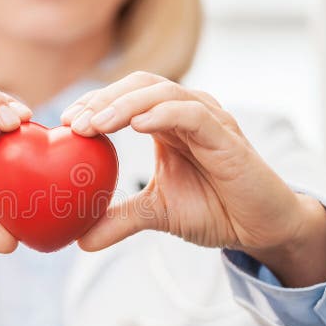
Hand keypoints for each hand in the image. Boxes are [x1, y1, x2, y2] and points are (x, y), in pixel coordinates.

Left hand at [60, 71, 325, 286]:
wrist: (260, 229)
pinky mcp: (228, 137)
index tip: (65, 124)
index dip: (95, 103)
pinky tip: (137, 125)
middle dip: (103, 100)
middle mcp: (187, 113)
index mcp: (167, 124)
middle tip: (73, 123)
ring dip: (124, 105)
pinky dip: (163, 114)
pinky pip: (193, 114)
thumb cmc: (214, 210)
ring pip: (164, 92)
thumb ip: (119, 219)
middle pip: (140, 84)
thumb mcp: (156, 213)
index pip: (126, 96)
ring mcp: (209, 121)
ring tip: (96, 124)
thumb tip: (80, 241)